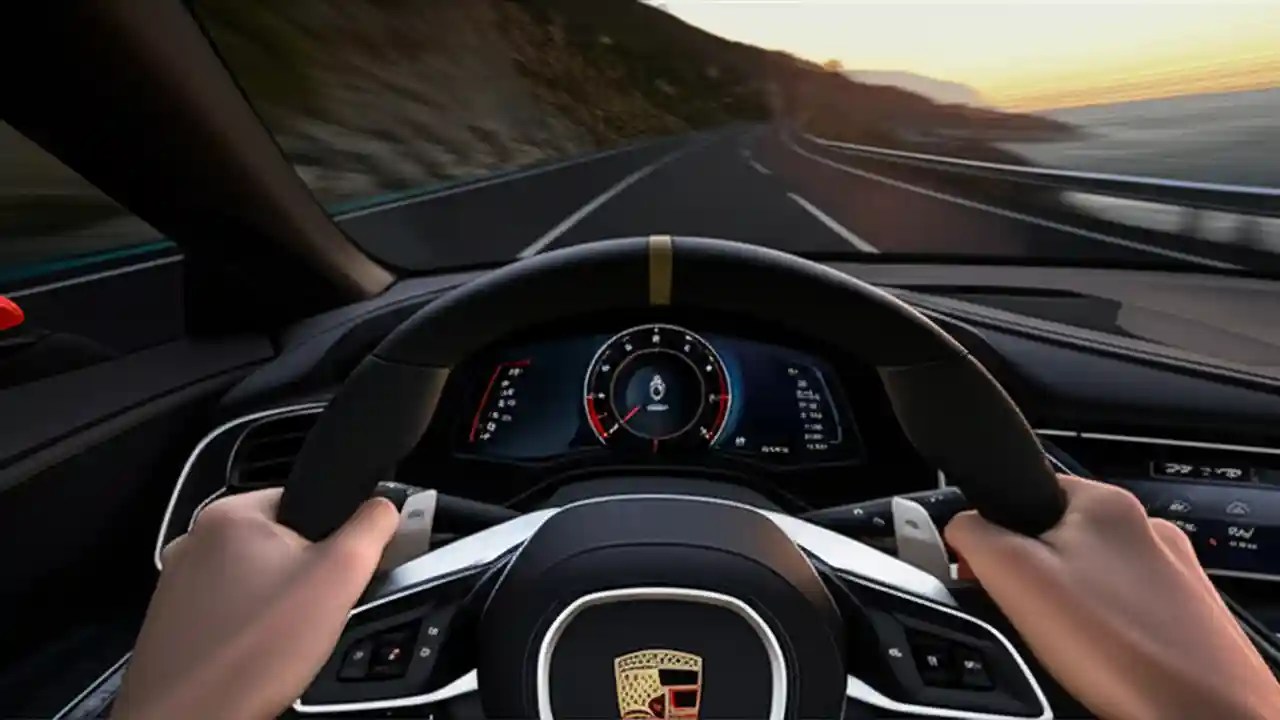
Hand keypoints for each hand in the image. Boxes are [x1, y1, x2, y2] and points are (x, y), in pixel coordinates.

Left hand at [113, 489, 398, 719]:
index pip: (304, 501)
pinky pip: (226, 611)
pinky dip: (247, 627)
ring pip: (252, 580)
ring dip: (274, 604)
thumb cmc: (255, 652)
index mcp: (230, 514)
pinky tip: (255, 653)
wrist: (191, 719)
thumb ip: (370, 529)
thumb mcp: (339, 578)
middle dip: (303, 576)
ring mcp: (176, 582)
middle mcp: (194, 540)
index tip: (335, 574)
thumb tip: (385, 506)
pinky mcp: (171, 620)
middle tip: (310, 613)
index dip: (333, 537)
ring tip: (281, 638)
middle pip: (278, 543)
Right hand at [946, 475, 1279, 719]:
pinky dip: (1101, 636)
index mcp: (1104, 502)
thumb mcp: (1016, 576)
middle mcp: (1145, 530)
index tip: (978, 568)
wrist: (1204, 717)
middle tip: (1021, 615)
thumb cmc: (1125, 650)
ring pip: (1088, 581)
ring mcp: (1171, 576)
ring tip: (1063, 645)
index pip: (1023, 490)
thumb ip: (972, 535)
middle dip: (1028, 577)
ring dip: (1065, 609)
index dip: (989, 529)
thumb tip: (954, 525)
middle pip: (1055, 540)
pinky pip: (1120, 616)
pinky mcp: (1183, 619)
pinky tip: (1098, 661)